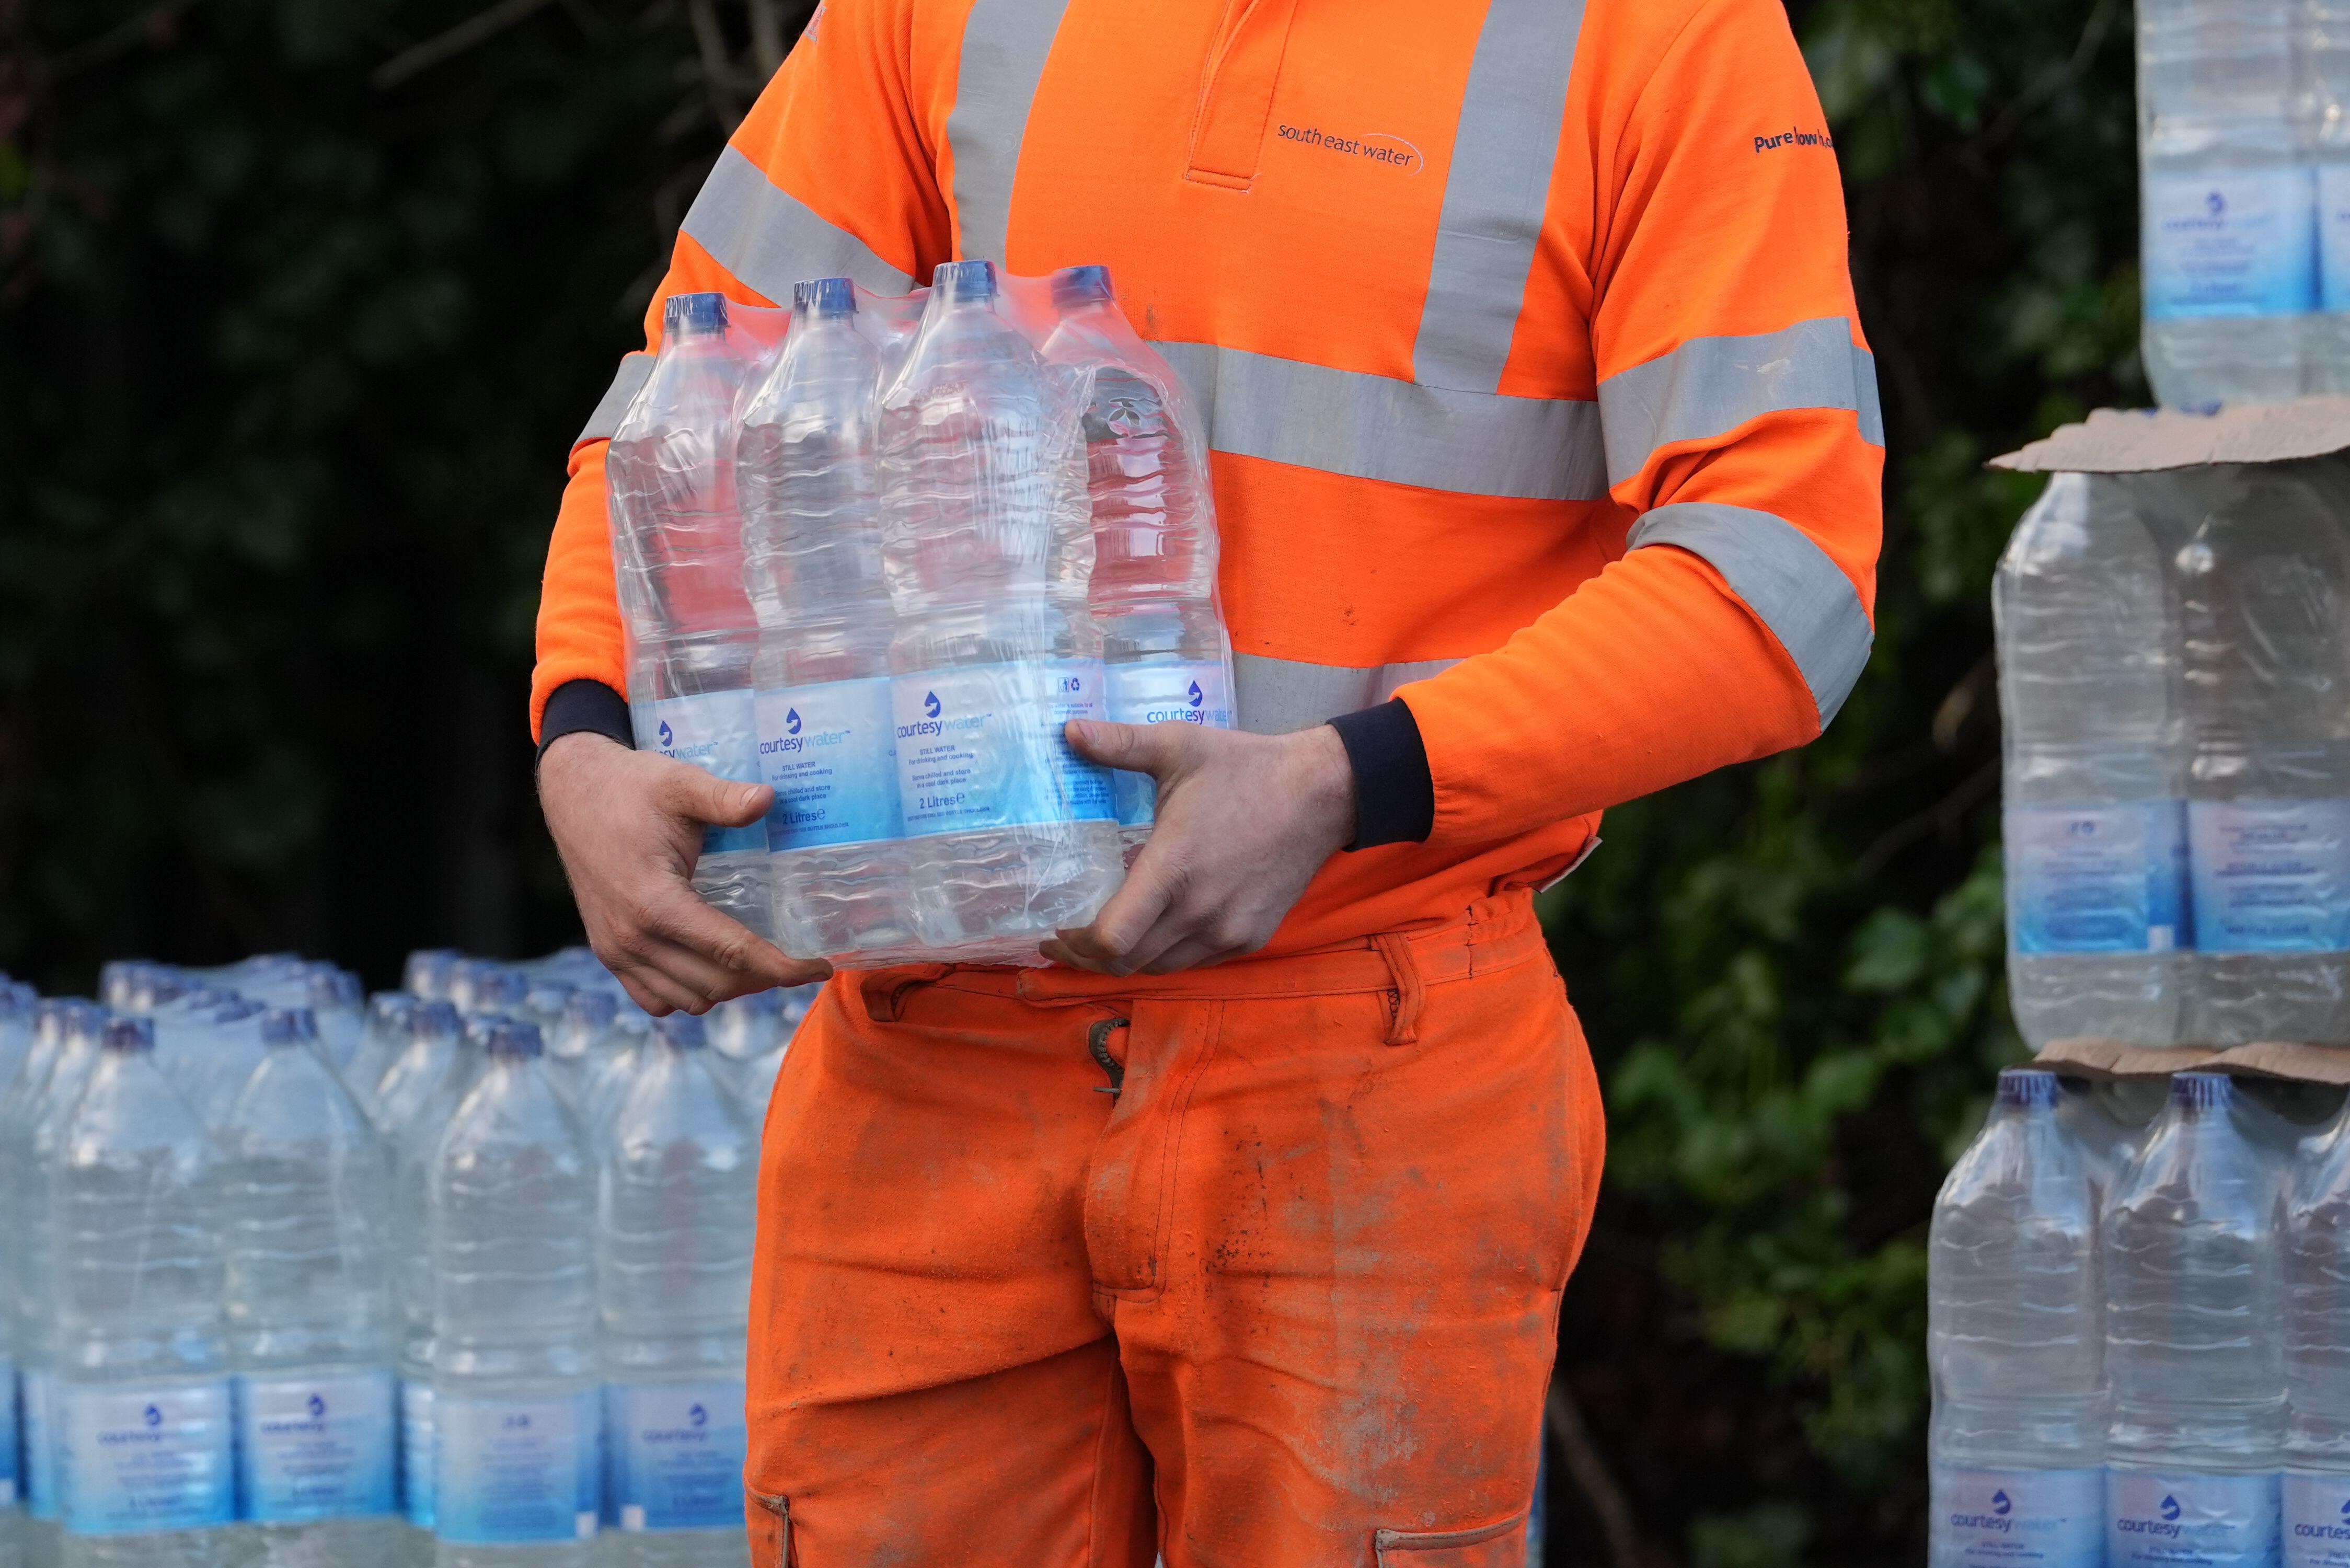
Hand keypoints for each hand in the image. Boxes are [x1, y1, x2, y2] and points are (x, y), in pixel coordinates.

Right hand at [537, 733, 830, 1013]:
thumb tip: (769, 798)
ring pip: (688, 1000)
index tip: (820, 966)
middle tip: (798, 959)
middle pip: (717, 984)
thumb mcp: (680, 784)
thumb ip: (724, 797)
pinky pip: (655, 999)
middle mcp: (632, 938)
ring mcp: (616, 951)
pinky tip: (713, 967)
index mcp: (655, 902)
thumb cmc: (630, 787)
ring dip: (729, 988)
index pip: (732, 952)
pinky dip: (689, 994)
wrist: (573, 793)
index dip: (783, 966)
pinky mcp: (607, 953)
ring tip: (761, 963)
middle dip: (764, 979)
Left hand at [1042, 721, 1356, 975]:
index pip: (1112, 938)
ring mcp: (1229, 930)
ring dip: (1128, 960)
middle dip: (1090, 957)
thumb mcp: (1179, 746)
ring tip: (1105, 940)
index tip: (1054, 933)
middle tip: (1067, 940)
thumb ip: (1120, 745)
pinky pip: (1196, 961)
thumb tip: (1067, 730)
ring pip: (1161, 967)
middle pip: (1128, 962)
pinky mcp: (1251, 936)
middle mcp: (1200, 910)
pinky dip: (1166, 954)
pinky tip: (1155, 931)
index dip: (1076, 945)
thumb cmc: (1246, 768)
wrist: (1322, 793)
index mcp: (1174, 867)